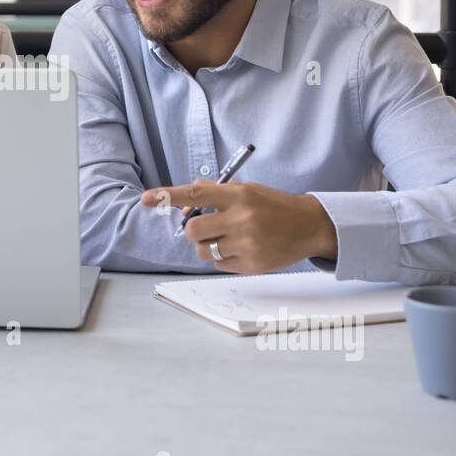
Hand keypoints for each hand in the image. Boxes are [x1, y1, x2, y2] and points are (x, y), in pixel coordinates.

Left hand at [141, 180, 337, 273]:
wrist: (309, 225)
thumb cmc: (272, 205)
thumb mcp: (247, 190)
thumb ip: (215, 194)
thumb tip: (183, 205)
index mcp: (239, 195)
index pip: (196, 193)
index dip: (168, 196)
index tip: (146, 199)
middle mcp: (242, 218)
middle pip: (193, 229)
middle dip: (193, 230)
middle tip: (206, 227)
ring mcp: (248, 243)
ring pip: (204, 250)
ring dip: (207, 245)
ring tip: (227, 238)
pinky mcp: (252, 264)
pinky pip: (219, 264)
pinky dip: (222, 258)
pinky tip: (241, 249)